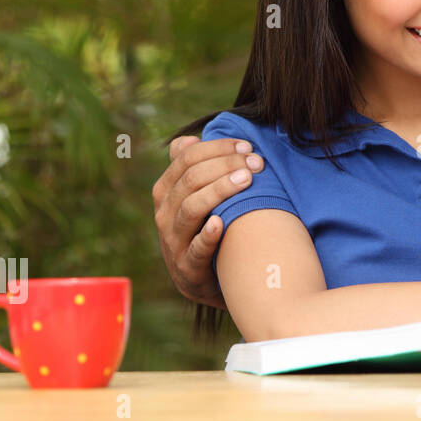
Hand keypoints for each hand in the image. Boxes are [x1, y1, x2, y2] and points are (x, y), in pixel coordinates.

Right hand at [151, 135, 262, 308]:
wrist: (206, 280)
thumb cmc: (205, 229)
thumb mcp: (196, 199)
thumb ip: (191, 169)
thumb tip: (188, 139)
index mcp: (166, 192)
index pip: (186, 159)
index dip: (218, 149)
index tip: (248, 146)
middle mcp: (164, 214)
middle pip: (190, 179)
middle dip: (226, 165)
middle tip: (256, 163)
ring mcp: (173, 242)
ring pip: (190, 208)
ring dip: (220, 191)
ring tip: (247, 180)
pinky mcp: (187, 268)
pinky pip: (195, 250)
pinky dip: (206, 236)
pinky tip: (220, 223)